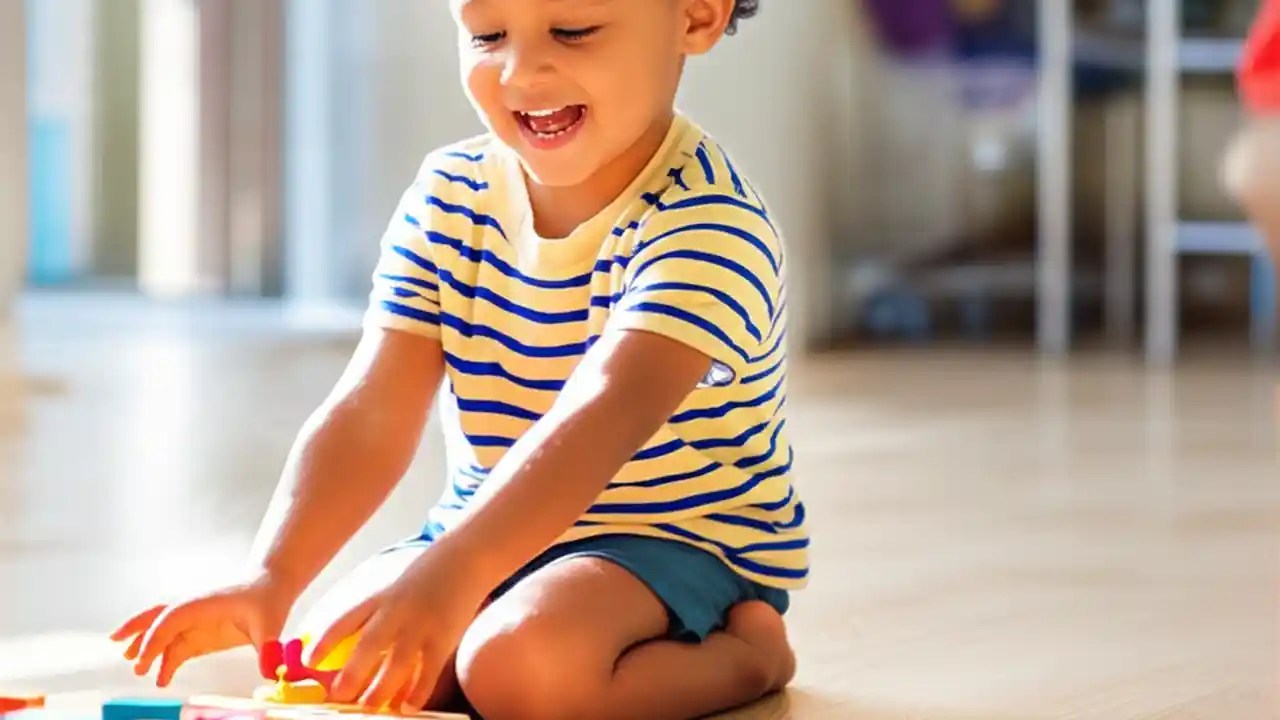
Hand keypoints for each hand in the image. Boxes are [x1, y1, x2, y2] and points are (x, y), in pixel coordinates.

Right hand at [110, 573, 296, 686]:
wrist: (273, 586)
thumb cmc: (269, 599)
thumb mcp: (272, 624)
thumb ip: (268, 649)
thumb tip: (272, 674)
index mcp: (205, 602)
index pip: (172, 617)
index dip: (155, 638)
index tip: (142, 660)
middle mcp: (195, 609)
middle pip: (157, 615)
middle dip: (136, 629)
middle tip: (117, 645)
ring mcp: (196, 621)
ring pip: (163, 632)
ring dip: (147, 647)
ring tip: (134, 667)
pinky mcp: (202, 633)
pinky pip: (177, 646)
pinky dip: (166, 661)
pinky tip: (162, 679)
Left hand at [308, 547, 487, 712]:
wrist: (468, 555)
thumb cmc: (431, 573)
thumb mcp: (397, 586)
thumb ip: (379, 611)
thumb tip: (360, 646)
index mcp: (381, 597)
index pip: (346, 620)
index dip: (324, 642)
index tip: (308, 662)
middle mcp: (397, 611)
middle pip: (368, 644)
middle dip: (350, 672)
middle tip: (336, 695)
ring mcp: (421, 624)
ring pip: (397, 662)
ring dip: (381, 688)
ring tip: (368, 708)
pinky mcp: (445, 636)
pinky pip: (429, 669)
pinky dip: (418, 691)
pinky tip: (407, 707)